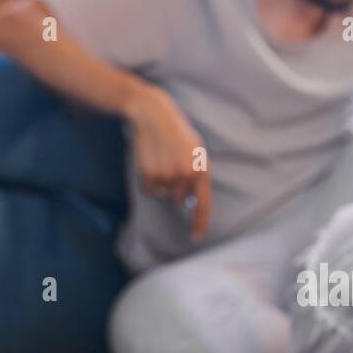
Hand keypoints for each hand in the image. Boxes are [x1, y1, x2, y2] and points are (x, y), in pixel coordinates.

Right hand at [126, 84, 212, 239]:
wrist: (154, 115)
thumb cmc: (177, 135)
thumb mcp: (196, 152)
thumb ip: (198, 176)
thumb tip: (191, 203)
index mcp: (201, 169)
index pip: (203, 204)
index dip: (200, 222)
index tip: (196, 236)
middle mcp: (186, 175)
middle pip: (180, 200)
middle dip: (176, 188)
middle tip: (172, 164)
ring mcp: (167, 176)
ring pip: (164, 195)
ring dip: (162, 183)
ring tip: (162, 160)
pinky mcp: (150, 175)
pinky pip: (150, 190)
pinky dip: (149, 180)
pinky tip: (151, 161)